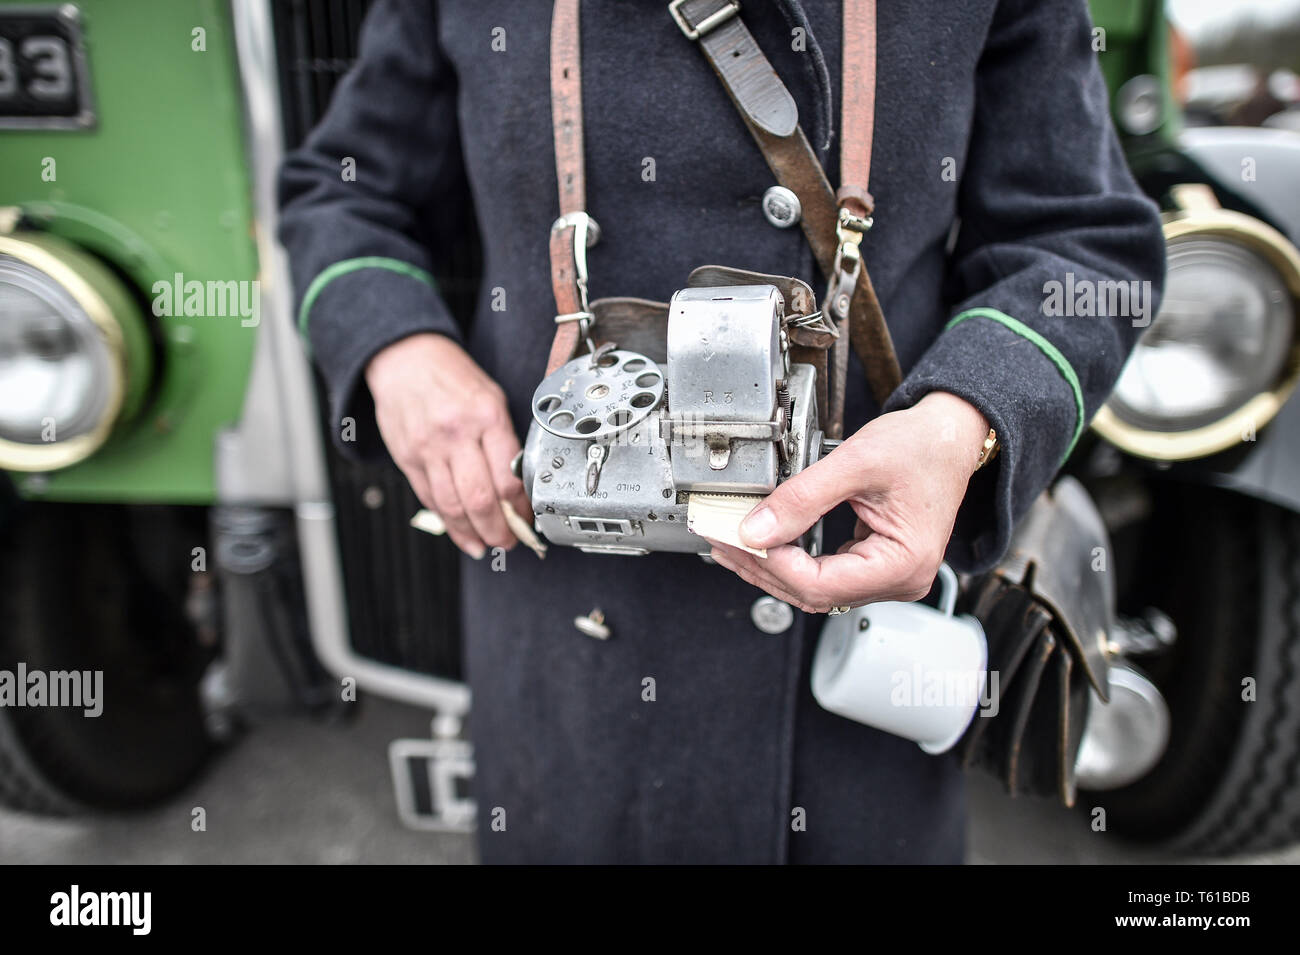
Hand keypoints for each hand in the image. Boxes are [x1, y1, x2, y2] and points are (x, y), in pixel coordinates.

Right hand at [366, 332, 530, 557]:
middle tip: (510, 541)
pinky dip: (448, 523)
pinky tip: (462, 534)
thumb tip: (517, 485)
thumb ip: (504, 439)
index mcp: (486, 416)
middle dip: (499, 530)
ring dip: (473, 534)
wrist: (405, 358)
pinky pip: (430, 499)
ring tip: (488, 544)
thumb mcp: (491, 396)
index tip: (529, 518)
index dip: (522, 507)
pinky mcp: (407, 459)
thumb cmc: (452, 376)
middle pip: (480, 499)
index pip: (508, 476)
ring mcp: (428, 449)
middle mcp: (456, 435)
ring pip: (453, 506)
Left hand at [708, 391, 988, 612]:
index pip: (819, 583)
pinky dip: (788, 560)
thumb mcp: (855, 463)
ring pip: (813, 589)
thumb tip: (752, 530)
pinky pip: (824, 575)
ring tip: (728, 541)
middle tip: (717, 537)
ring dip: (769, 566)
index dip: (770, 563)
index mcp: (903, 564)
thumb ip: (801, 498)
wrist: (950, 434)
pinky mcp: (876, 566)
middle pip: (811, 592)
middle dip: (759, 565)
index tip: (733, 536)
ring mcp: (888, 577)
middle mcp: (899, 581)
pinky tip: (760, 544)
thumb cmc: (921, 445)